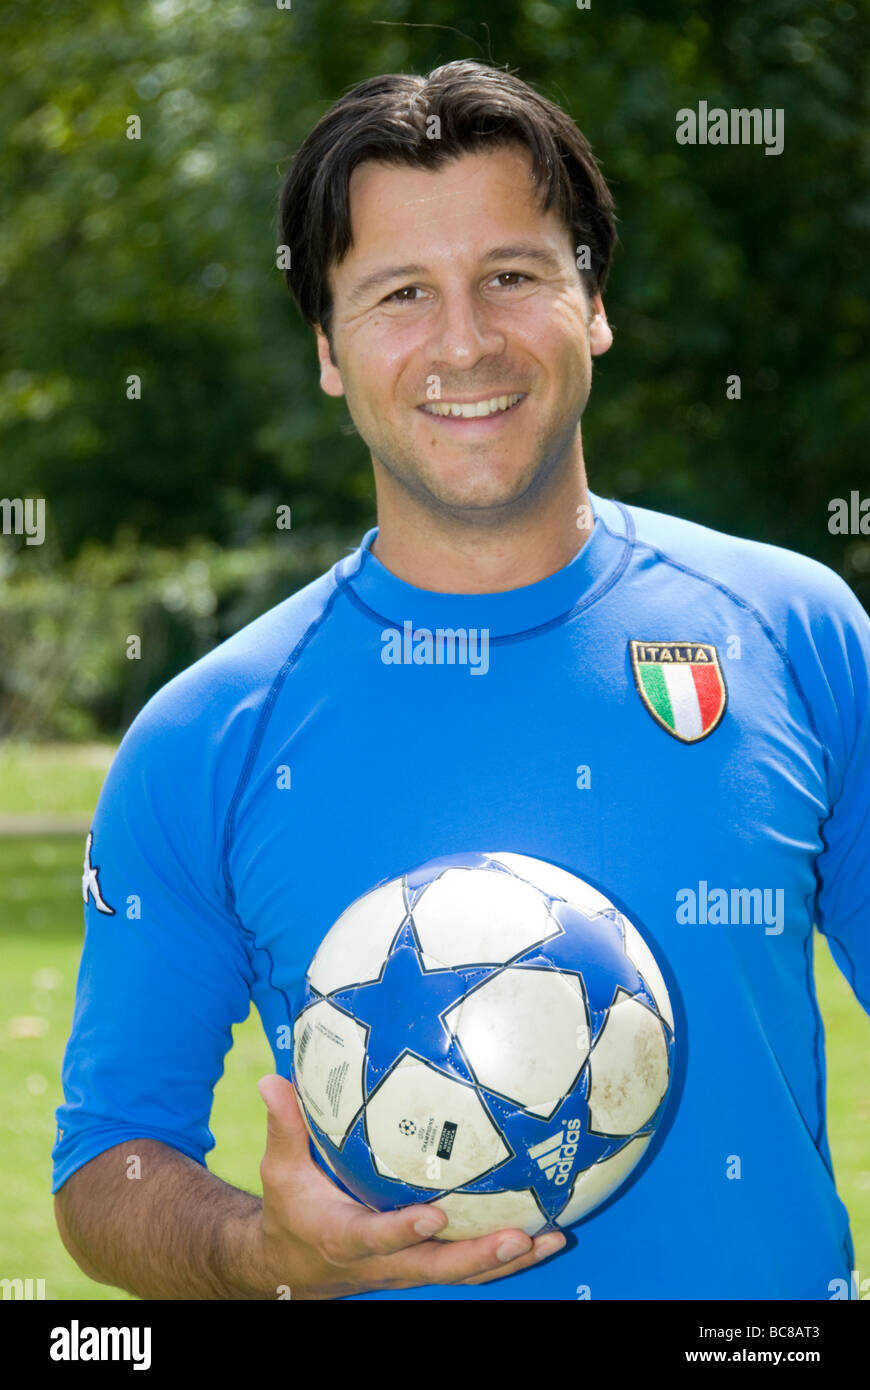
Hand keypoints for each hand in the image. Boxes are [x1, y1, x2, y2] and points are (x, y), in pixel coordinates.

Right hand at [254, 1073, 565, 1298]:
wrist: (296, 1265)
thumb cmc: (291, 1209)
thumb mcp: (279, 1170)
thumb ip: (284, 1126)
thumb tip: (272, 1078)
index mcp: (347, 1238)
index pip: (377, 1237)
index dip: (404, 1231)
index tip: (433, 1213)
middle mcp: (384, 1261)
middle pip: (437, 1267)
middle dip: (478, 1256)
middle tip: (518, 1236)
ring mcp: (409, 1267)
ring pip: (462, 1272)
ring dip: (507, 1260)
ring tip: (551, 1236)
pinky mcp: (426, 1263)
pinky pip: (470, 1264)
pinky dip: (508, 1254)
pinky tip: (546, 1232)